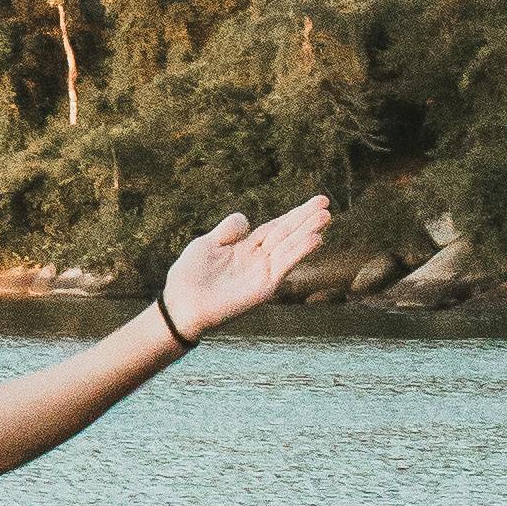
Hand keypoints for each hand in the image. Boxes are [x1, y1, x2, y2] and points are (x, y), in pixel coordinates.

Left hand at [160, 196, 329, 337]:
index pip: (276, 227)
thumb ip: (228, 230)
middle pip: (286, 234)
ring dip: (308, 232)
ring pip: (289, 247)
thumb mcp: (208, 243)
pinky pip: (284, 266)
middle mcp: (258, 260)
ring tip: (326, 216)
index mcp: (246, 248)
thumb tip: (246, 218)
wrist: (180, 304)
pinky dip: (299, 252)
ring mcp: (262, 273)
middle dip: (306, 219)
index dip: (294, 214)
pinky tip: (314, 239)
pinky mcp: (264, 288)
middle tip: (326, 203)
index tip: (315, 201)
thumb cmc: (189, 276)